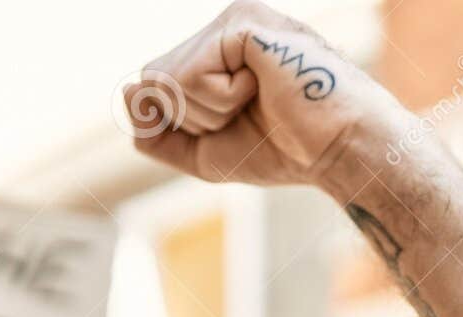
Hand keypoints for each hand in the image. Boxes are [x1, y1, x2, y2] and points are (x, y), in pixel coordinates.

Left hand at [123, 1, 409, 187]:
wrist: (335, 149)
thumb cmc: (280, 149)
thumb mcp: (201, 150)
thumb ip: (156, 130)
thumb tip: (126, 91)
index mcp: (215, 51)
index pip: (151, 89)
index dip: (181, 122)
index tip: (235, 122)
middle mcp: (222, 27)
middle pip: (151, 81)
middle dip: (190, 117)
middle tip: (246, 112)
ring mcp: (232, 20)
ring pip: (165, 80)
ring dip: (207, 110)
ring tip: (257, 98)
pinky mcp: (241, 22)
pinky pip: (188, 77)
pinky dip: (221, 99)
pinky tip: (262, 86)